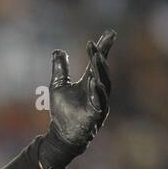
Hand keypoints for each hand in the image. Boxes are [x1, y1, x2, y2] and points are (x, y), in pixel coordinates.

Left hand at [39, 29, 114, 168]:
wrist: (61, 135)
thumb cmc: (62, 112)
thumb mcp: (58, 85)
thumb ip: (60, 68)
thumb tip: (58, 50)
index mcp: (90, 82)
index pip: (98, 62)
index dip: (103, 48)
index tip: (109, 33)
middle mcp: (98, 91)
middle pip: (103, 70)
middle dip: (101, 57)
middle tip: (98, 44)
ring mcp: (99, 103)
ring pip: (103, 84)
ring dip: (100, 71)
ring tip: (97, 57)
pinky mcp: (96, 116)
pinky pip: (99, 102)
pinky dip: (97, 92)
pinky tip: (94, 81)